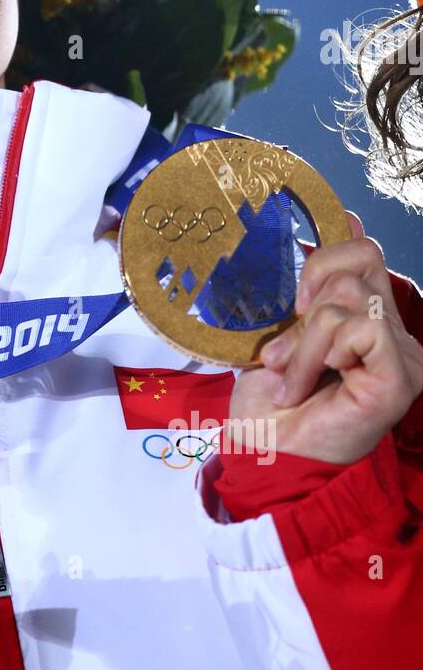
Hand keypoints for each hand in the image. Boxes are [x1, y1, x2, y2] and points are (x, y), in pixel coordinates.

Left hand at [228, 213, 422, 465]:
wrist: (264, 454)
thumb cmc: (271, 401)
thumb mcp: (285, 327)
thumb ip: (315, 284)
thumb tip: (347, 214)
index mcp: (372, 318)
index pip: (365, 250)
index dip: (325, 258)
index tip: (294, 300)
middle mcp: (397, 333)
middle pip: (359, 259)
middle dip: (306, 301)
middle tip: (284, 350)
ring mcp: (404, 356)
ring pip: (349, 296)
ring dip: (301, 339)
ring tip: (289, 376)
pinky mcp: (401, 377)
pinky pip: (359, 327)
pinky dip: (316, 352)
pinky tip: (306, 384)